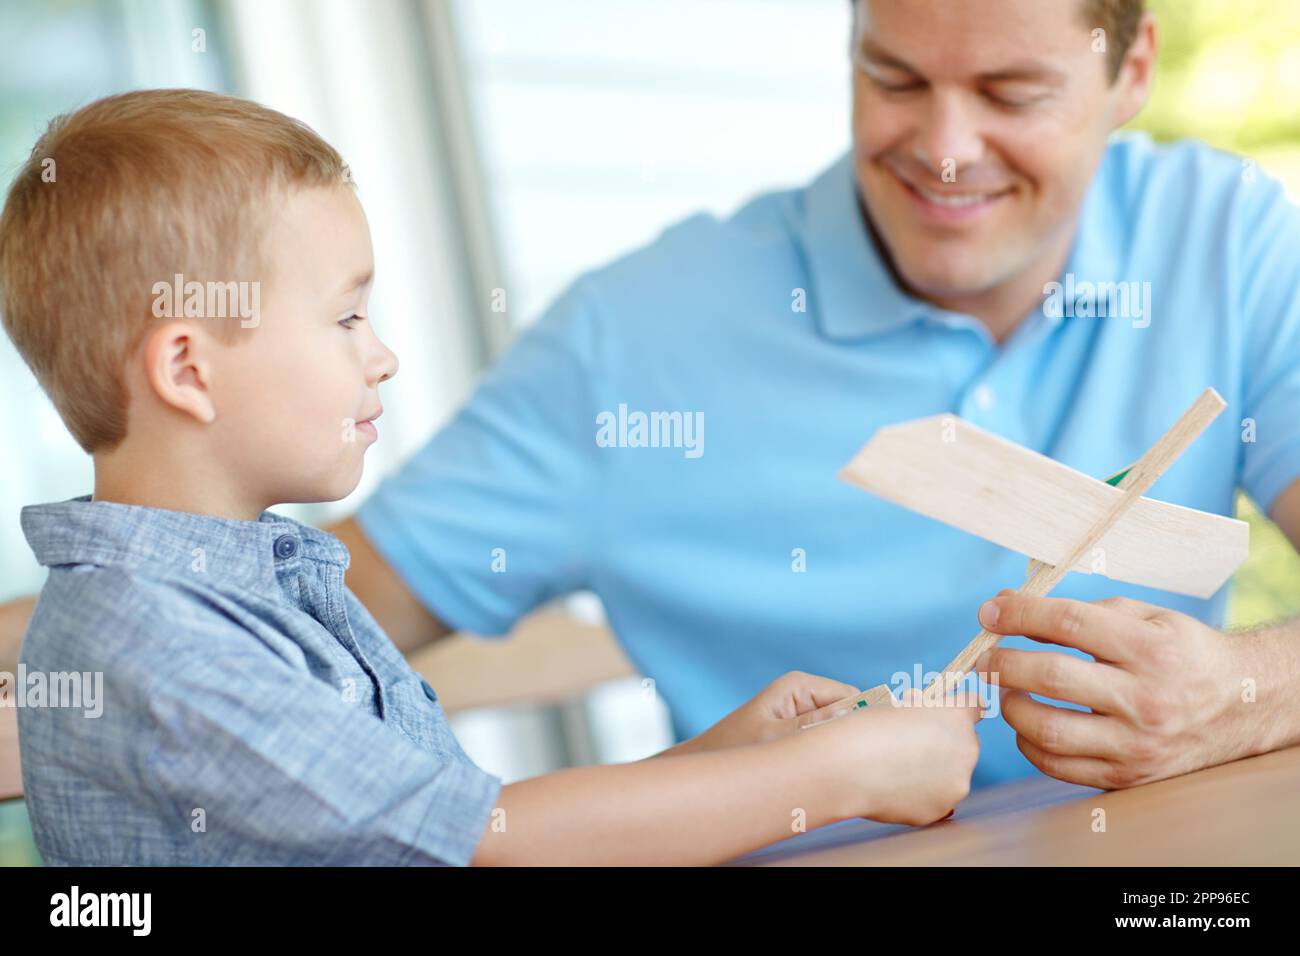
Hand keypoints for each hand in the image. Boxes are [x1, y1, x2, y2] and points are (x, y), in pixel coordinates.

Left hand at [661, 671, 859, 757]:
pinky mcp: (796, 733)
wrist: (699, 767)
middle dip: (849, 741)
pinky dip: (825, 760)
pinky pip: (824, 744)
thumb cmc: (731, 753)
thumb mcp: (779, 741)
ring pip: (839, 733)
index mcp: (800, 686)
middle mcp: (803, 696)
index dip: (865, 726)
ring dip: (836, 753)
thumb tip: (860, 717)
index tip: (862, 755)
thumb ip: (819, 726)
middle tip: (839, 769)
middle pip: (851, 716)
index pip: (857, 700)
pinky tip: (814, 776)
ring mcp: (800, 714)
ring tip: (820, 773)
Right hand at [812, 688, 981, 825]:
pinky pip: (936, 798)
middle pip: (965, 744)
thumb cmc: (867, 728)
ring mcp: (956, 784)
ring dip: (934, 771)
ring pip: (952, 774)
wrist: (846, 766)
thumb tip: (930, 717)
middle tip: (909, 744)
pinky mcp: (940, 810)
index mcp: (958, 716)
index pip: (976, 706)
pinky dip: (921, 794)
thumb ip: (927, 711)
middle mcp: (967, 750)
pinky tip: (895, 785)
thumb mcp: (901, 705)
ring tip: (897, 767)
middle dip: (944, 744)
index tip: (941, 714)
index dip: (956, 708)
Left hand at [975, 591, 1262, 788]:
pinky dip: (1028, 742)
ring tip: (1005, 690)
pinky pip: (1057, 766)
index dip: (1019, 614)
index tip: (989, 611)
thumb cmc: (1179, 652)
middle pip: (1051, 677)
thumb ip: (1077, 612)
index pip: (1068, 624)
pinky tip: (1027, 722)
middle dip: (1003, 663)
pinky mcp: (1127, 776)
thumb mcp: (1143, 618)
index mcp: (1151, 649)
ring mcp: (1137, 743)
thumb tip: (1004, 605)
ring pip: (1047, 729)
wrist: (1240, 705)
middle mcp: (1146, 699)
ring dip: (1010, 706)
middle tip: (985, 657)